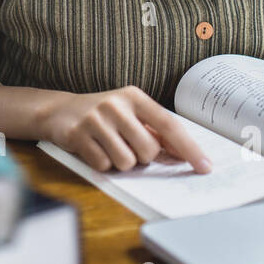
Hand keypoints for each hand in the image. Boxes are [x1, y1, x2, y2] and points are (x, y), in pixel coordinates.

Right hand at [39, 85, 212, 173]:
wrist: (58, 110)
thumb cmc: (103, 116)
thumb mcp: (130, 113)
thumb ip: (155, 130)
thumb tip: (183, 155)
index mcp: (135, 97)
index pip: (169, 125)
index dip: (189, 148)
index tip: (205, 167)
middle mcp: (116, 105)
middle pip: (148, 150)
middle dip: (142, 157)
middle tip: (127, 146)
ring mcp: (95, 120)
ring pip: (126, 162)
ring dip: (121, 162)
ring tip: (109, 147)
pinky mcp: (78, 135)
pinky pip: (104, 166)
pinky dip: (102, 165)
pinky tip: (94, 149)